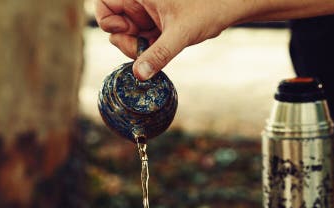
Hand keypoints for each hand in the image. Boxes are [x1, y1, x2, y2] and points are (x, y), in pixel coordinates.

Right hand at [95, 0, 237, 79]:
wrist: (229, 8)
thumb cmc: (208, 9)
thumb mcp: (181, 34)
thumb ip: (159, 54)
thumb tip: (139, 76)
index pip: (104, 4)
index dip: (108, 21)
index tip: (126, 31)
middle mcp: (140, 1)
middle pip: (114, 25)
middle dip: (125, 40)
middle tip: (141, 48)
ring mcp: (147, 14)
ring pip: (127, 35)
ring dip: (138, 48)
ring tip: (158, 47)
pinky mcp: (155, 25)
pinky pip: (142, 41)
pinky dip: (148, 50)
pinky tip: (163, 49)